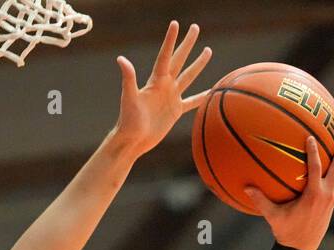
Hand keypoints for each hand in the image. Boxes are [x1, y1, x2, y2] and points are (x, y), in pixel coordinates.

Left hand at [113, 20, 212, 156]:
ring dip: (198, 64)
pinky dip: (202, 96)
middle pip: (179, 60)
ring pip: (188, 76)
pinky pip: (192, 101)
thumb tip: (121, 59)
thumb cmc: (128, 120)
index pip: (165, 56)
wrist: (133, 140)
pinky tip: (212, 91)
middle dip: (187, 44)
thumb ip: (128, 78)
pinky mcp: (175, 110)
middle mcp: (165, 85)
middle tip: (195, 27)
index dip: (170, 40)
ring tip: (208, 50)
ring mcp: (171, 97)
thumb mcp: (129, 97)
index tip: (175, 24)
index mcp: (156, 81)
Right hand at [245, 130, 333, 249]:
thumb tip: (246, 187)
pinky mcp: (332, 200)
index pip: (316, 169)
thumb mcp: (273, 216)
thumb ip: (261, 201)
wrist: (301, 248)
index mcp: (313, 196)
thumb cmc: (286, 231)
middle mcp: (326, 194)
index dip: (314, 152)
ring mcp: (331, 197)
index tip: (310, 137)